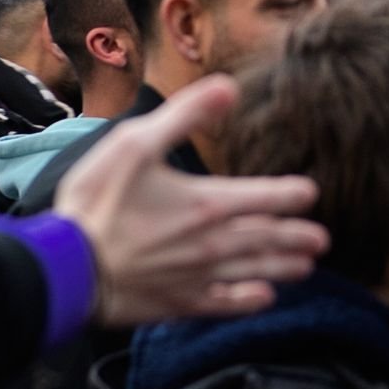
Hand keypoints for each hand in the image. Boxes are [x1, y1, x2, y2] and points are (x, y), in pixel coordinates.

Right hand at [55, 75, 326, 326]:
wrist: (67, 268)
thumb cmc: (97, 200)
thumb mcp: (136, 143)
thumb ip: (185, 114)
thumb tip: (228, 86)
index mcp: (207, 202)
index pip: (265, 198)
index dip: (290, 195)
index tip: (310, 193)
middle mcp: (212, 243)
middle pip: (266, 238)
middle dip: (296, 237)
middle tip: (322, 240)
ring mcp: (197, 276)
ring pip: (253, 271)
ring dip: (283, 268)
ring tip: (308, 267)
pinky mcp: (178, 302)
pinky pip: (223, 303)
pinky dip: (248, 301)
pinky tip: (264, 300)